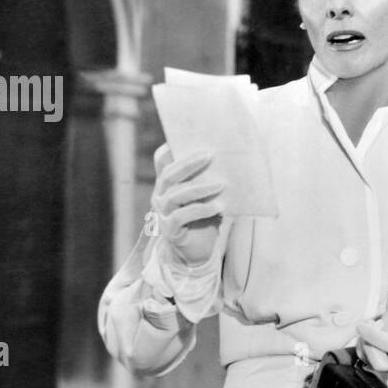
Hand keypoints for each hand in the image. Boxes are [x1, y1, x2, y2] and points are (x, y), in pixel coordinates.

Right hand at [149, 144, 226, 267]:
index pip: (162, 162)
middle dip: (190, 164)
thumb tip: (228, 157)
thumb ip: (208, 178)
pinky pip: (183, 216)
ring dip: (200, 188)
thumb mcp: (206, 194)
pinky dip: (201, 209)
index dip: (169, 149)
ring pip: (176, 195)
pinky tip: (219, 207)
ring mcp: (162, 213)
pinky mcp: (170, 230)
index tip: (185, 138)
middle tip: (210, 156)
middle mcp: (160, 196)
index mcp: (166, 184)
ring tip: (221, 185)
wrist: (200, 249)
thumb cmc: (205, 217)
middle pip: (170, 175)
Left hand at [356, 288, 387, 373]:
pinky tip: (367, 336)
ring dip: (364, 345)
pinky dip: (362, 348)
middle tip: (366, 328)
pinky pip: (366, 361)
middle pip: (381, 364)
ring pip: (371, 362)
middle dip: (369, 346)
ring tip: (370, 329)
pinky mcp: (383, 366)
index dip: (374, 336)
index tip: (360, 324)